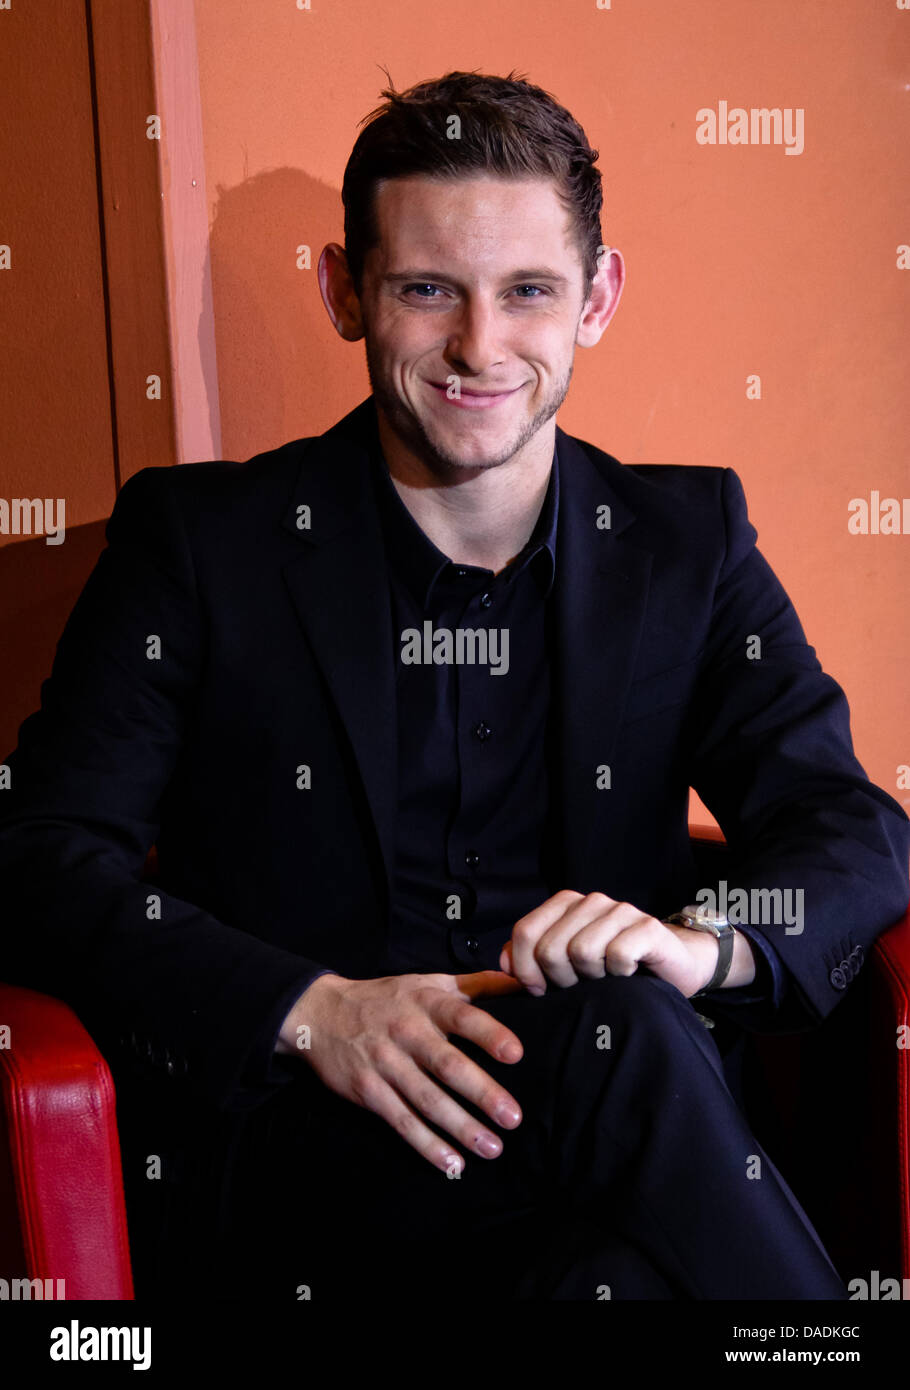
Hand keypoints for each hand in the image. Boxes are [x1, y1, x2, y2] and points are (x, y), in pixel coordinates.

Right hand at [275, 970, 524, 1174]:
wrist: (321, 1014)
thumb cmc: (387, 998)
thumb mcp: (428, 982)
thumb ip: (476, 984)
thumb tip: (523, 982)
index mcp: (427, 1003)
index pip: (462, 1017)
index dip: (488, 1034)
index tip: (516, 1054)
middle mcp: (407, 1032)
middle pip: (447, 1065)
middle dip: (481, 1092)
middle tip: (513, 1118)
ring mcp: (386, 1064)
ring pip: (427, 1100)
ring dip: (460, 1127)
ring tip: (492, 1148)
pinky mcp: (369, 1092)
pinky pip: (402, 1121)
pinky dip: (426, 1144)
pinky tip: (452, 1162)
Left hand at [499, 890, 752, 997]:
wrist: (673, 965)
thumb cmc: (614, 968)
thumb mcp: (568, 965)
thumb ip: (531, 960)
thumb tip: (504, 964)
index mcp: (566, 904)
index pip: (525, 931)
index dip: (524, 968)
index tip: (538, 990)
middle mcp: (591, 901)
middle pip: (550, 947)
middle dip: (558, 979)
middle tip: (577, 987)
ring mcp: (621, 910)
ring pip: (581, 952)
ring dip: (591, 978)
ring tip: (603, 979)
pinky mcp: (647, 926)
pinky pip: (617, 955)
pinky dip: (619, 975)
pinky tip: (627, 975)